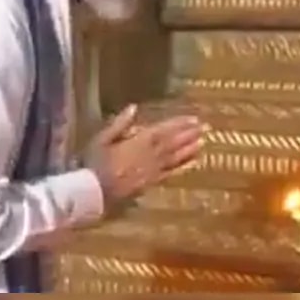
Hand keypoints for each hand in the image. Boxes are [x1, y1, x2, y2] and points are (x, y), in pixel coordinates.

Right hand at [85, 105, 203, 203]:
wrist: (94, 191)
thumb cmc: (95, 163)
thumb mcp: (102, 139)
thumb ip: (119, 124)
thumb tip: (133, 108)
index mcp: (139, 142)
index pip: (163, 130)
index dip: (179, 123)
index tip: (193, 118)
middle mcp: (150, 155)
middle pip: (173, 142)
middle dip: (189, 134)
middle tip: (205, 127)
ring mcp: (153, 170)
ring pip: (175, 156)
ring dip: (190, 148)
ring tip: (203, 140)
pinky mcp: (152, 182)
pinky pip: (172, 172)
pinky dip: (184, 166)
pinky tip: (194, 162)